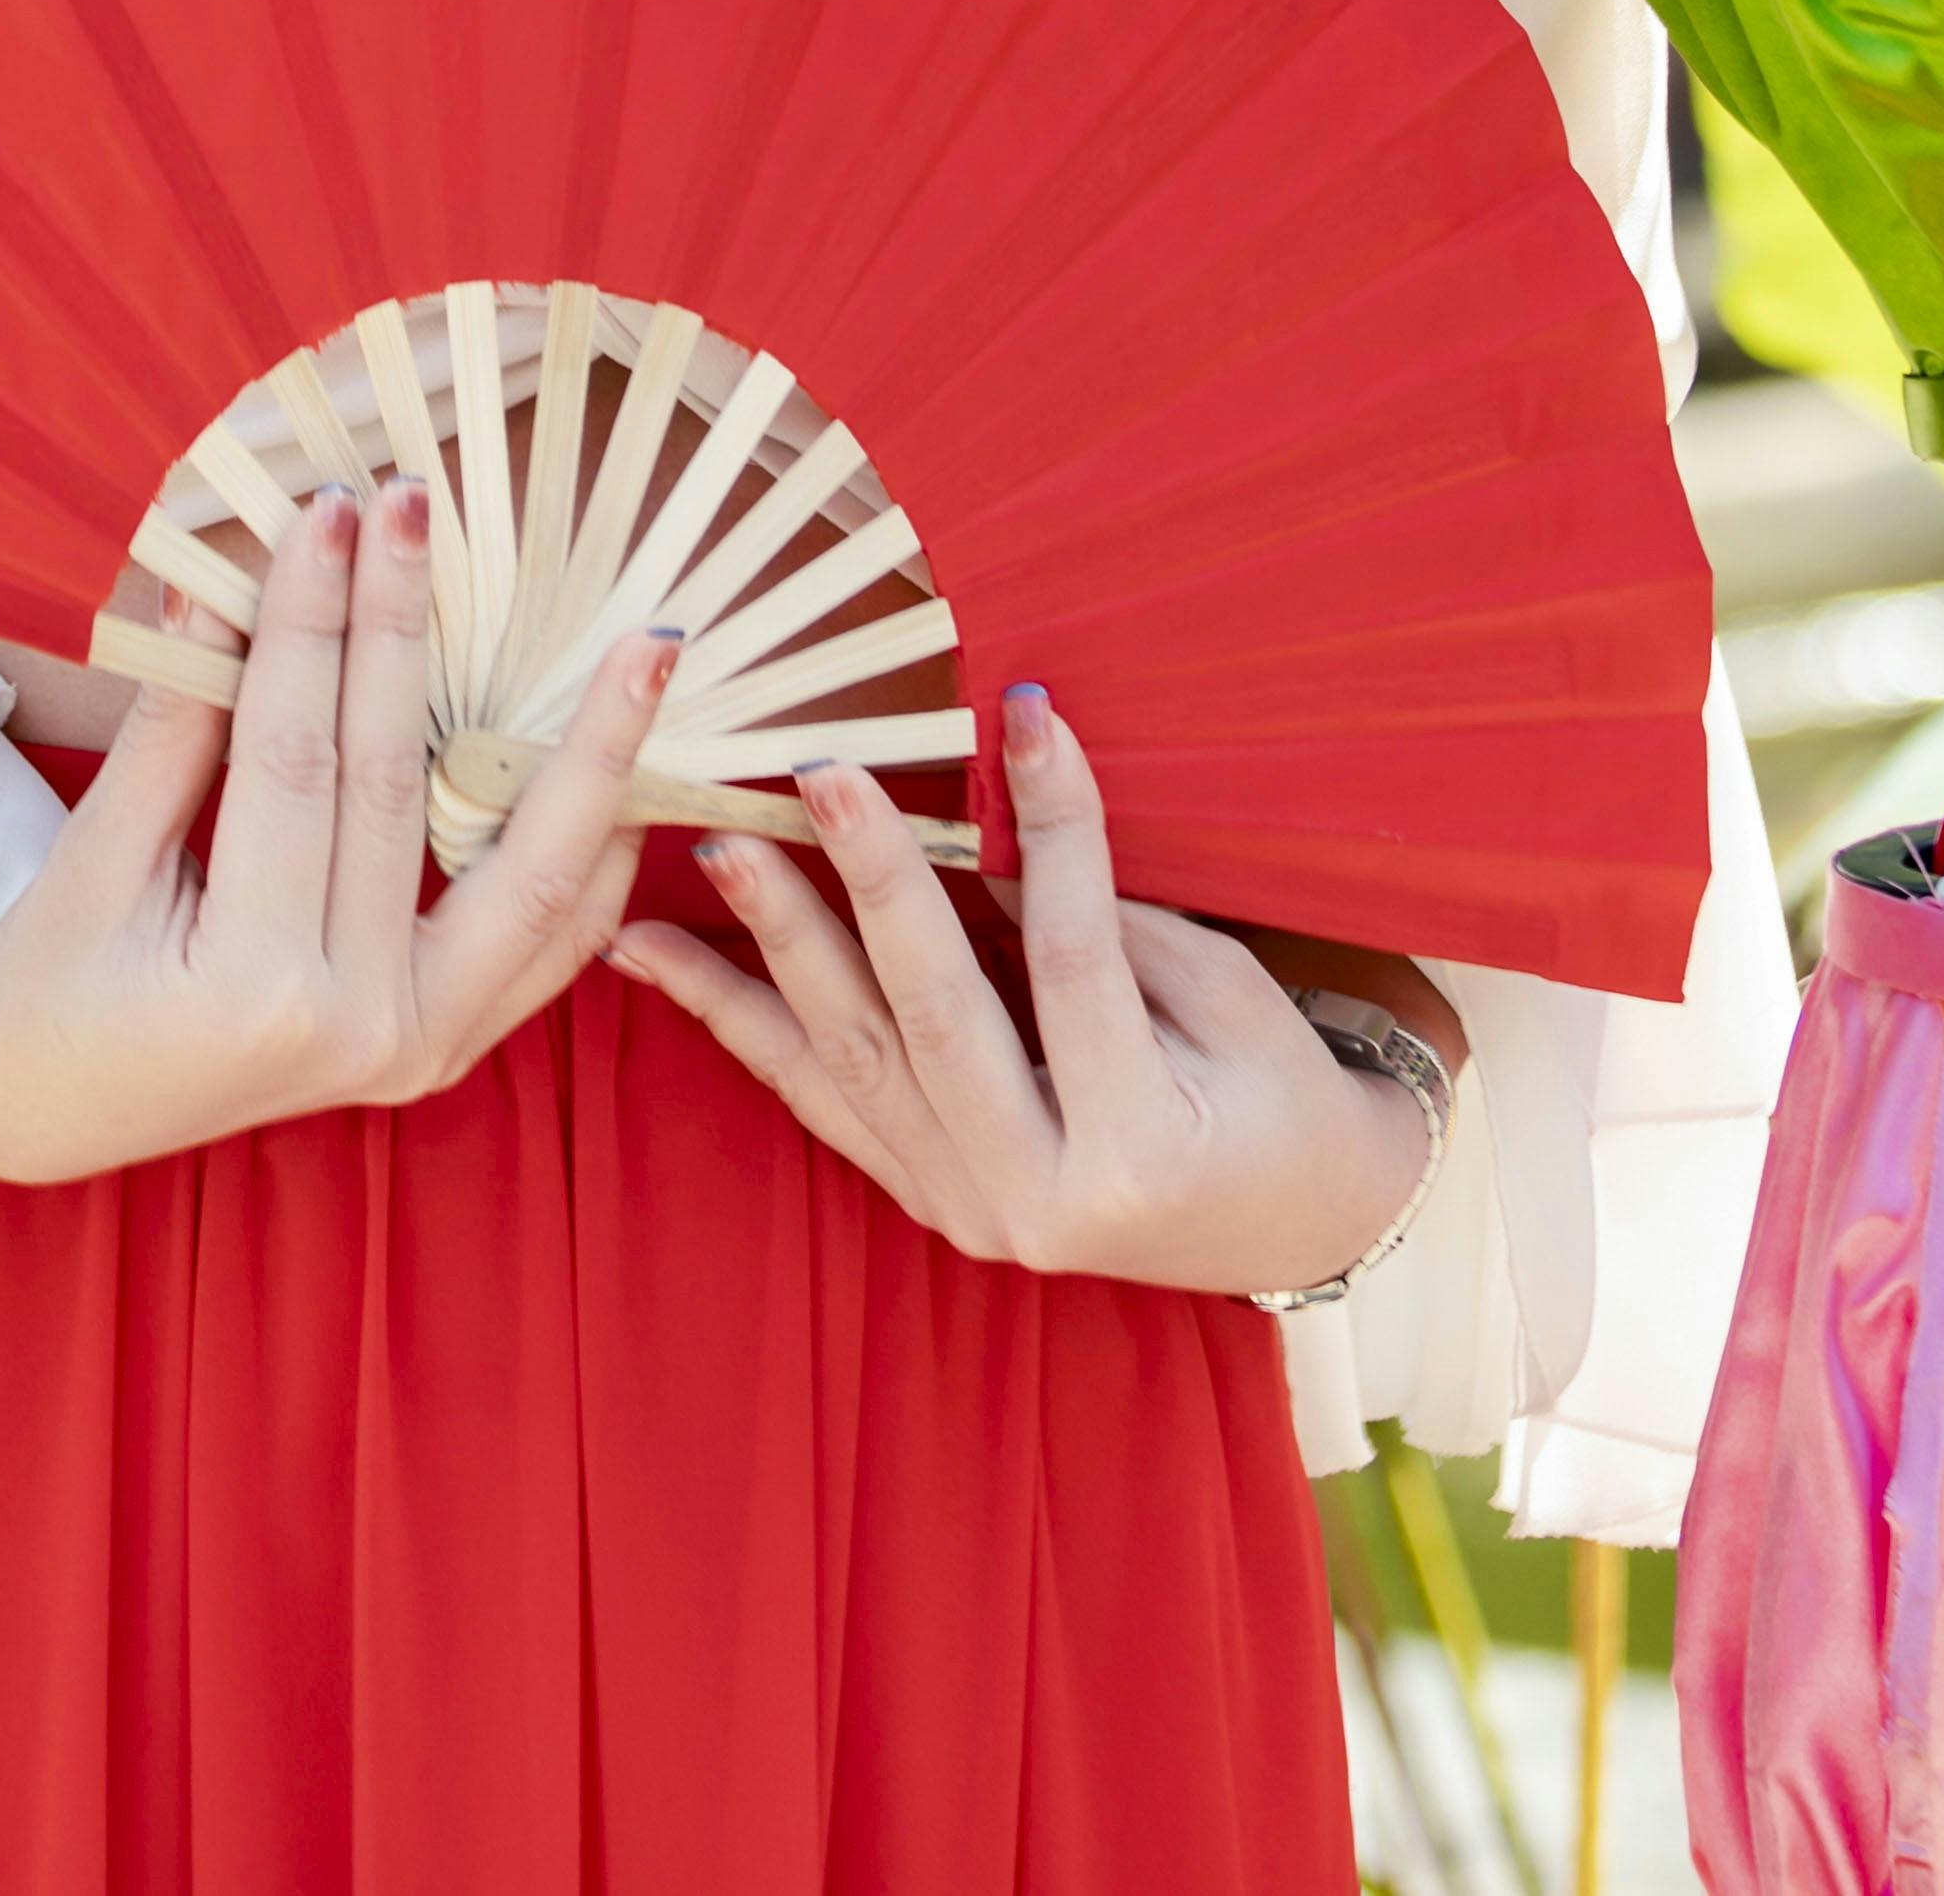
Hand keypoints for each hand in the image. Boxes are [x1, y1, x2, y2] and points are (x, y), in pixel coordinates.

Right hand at [0, 474, 676, 1183]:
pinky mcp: (436, 1049)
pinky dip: (593, 866)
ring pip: (527, 885)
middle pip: (400, 789)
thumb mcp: (92, 859)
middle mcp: (357, 1032)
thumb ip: (173, 727)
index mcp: (256, 990)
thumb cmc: (42, 985)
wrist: (44, 1108)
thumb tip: (222, 581)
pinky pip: (543, 951)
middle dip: (406, 631)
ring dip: (586, 758)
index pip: (295, 760)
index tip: (326, 506)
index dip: (310, 623)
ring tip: (646, 650)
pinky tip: (634, 778)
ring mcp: (411, 1052)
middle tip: (417, 504)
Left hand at [604, 682, 1448, 1297]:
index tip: (1022, 714)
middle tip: (822, 774)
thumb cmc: (1278, 1097)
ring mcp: (967, 1212)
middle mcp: (1034, 1201)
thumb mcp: (1232, 1001)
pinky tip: (660, 957)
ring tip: (718, 847)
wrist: (1283, 1229)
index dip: (1051, 828)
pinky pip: (819, 1100)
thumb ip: (1116, 926)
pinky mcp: (927, 1201)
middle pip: (935, 1016)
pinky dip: (740, 1022)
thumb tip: (992, 825)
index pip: (1074, 957)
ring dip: (776, 946)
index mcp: (1135, 1151)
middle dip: (875, 884)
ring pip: (852, 1062)